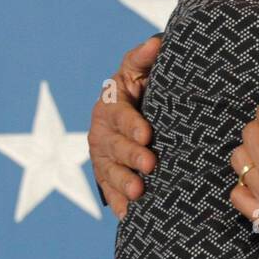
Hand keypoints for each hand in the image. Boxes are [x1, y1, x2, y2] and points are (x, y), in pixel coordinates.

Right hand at [88, 35, 160, 218]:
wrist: (135, 110)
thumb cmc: (141, 85)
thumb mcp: (139, 68)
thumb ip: (144, 57)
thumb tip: (156, 43)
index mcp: (110, 102)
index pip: (119, 114)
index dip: (131, 124)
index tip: (147, 134)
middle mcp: (101, 130)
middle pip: (114, 145)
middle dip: (131, 155)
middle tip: (150, 164)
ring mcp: (102, 155)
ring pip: (109, 170)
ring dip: (122, 182)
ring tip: (139, 192)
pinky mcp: (106, 174)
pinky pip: (108, 190)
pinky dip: (117, 202)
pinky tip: (128, 215)